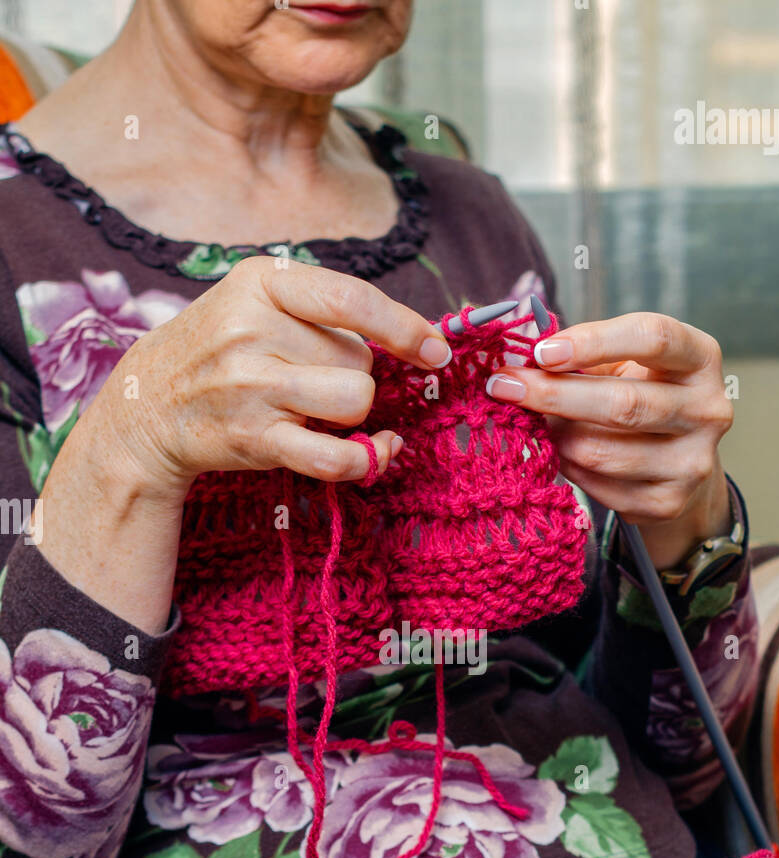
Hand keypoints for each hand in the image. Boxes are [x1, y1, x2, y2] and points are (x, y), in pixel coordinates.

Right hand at [92, 255, 452, 502]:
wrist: (148, 406)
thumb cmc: (222, 351)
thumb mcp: (256, 301)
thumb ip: (324, 307)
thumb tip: (416, 338)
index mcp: (261, 283)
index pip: (351, 298)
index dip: (404, 326)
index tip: (437, 349)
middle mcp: (253, 330)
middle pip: (359, 359)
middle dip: (354, 375)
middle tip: (312, 380)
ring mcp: (252, 386)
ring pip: (356, 400)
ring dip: (353, 412)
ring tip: (317, 408)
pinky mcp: (256, 438)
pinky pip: (336, 456)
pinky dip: (366, 459)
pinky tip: (373, 451)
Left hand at [485, 312, 733, 569]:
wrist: (680, 462)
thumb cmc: (643, 396)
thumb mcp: (626, 364)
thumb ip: (583, 356)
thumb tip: (519, 360)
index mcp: (700, 359)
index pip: (653, 338)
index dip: (594, 341)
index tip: (541, 351)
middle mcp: (709, 410)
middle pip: (623, 403)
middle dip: (554, 395)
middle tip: (505, 387)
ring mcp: (693, 462)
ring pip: (602, 451)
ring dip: (558, 437)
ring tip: (542, 425)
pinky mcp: (669, 502)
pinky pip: (599, 486)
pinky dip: (570, 468)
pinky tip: (564, 455)